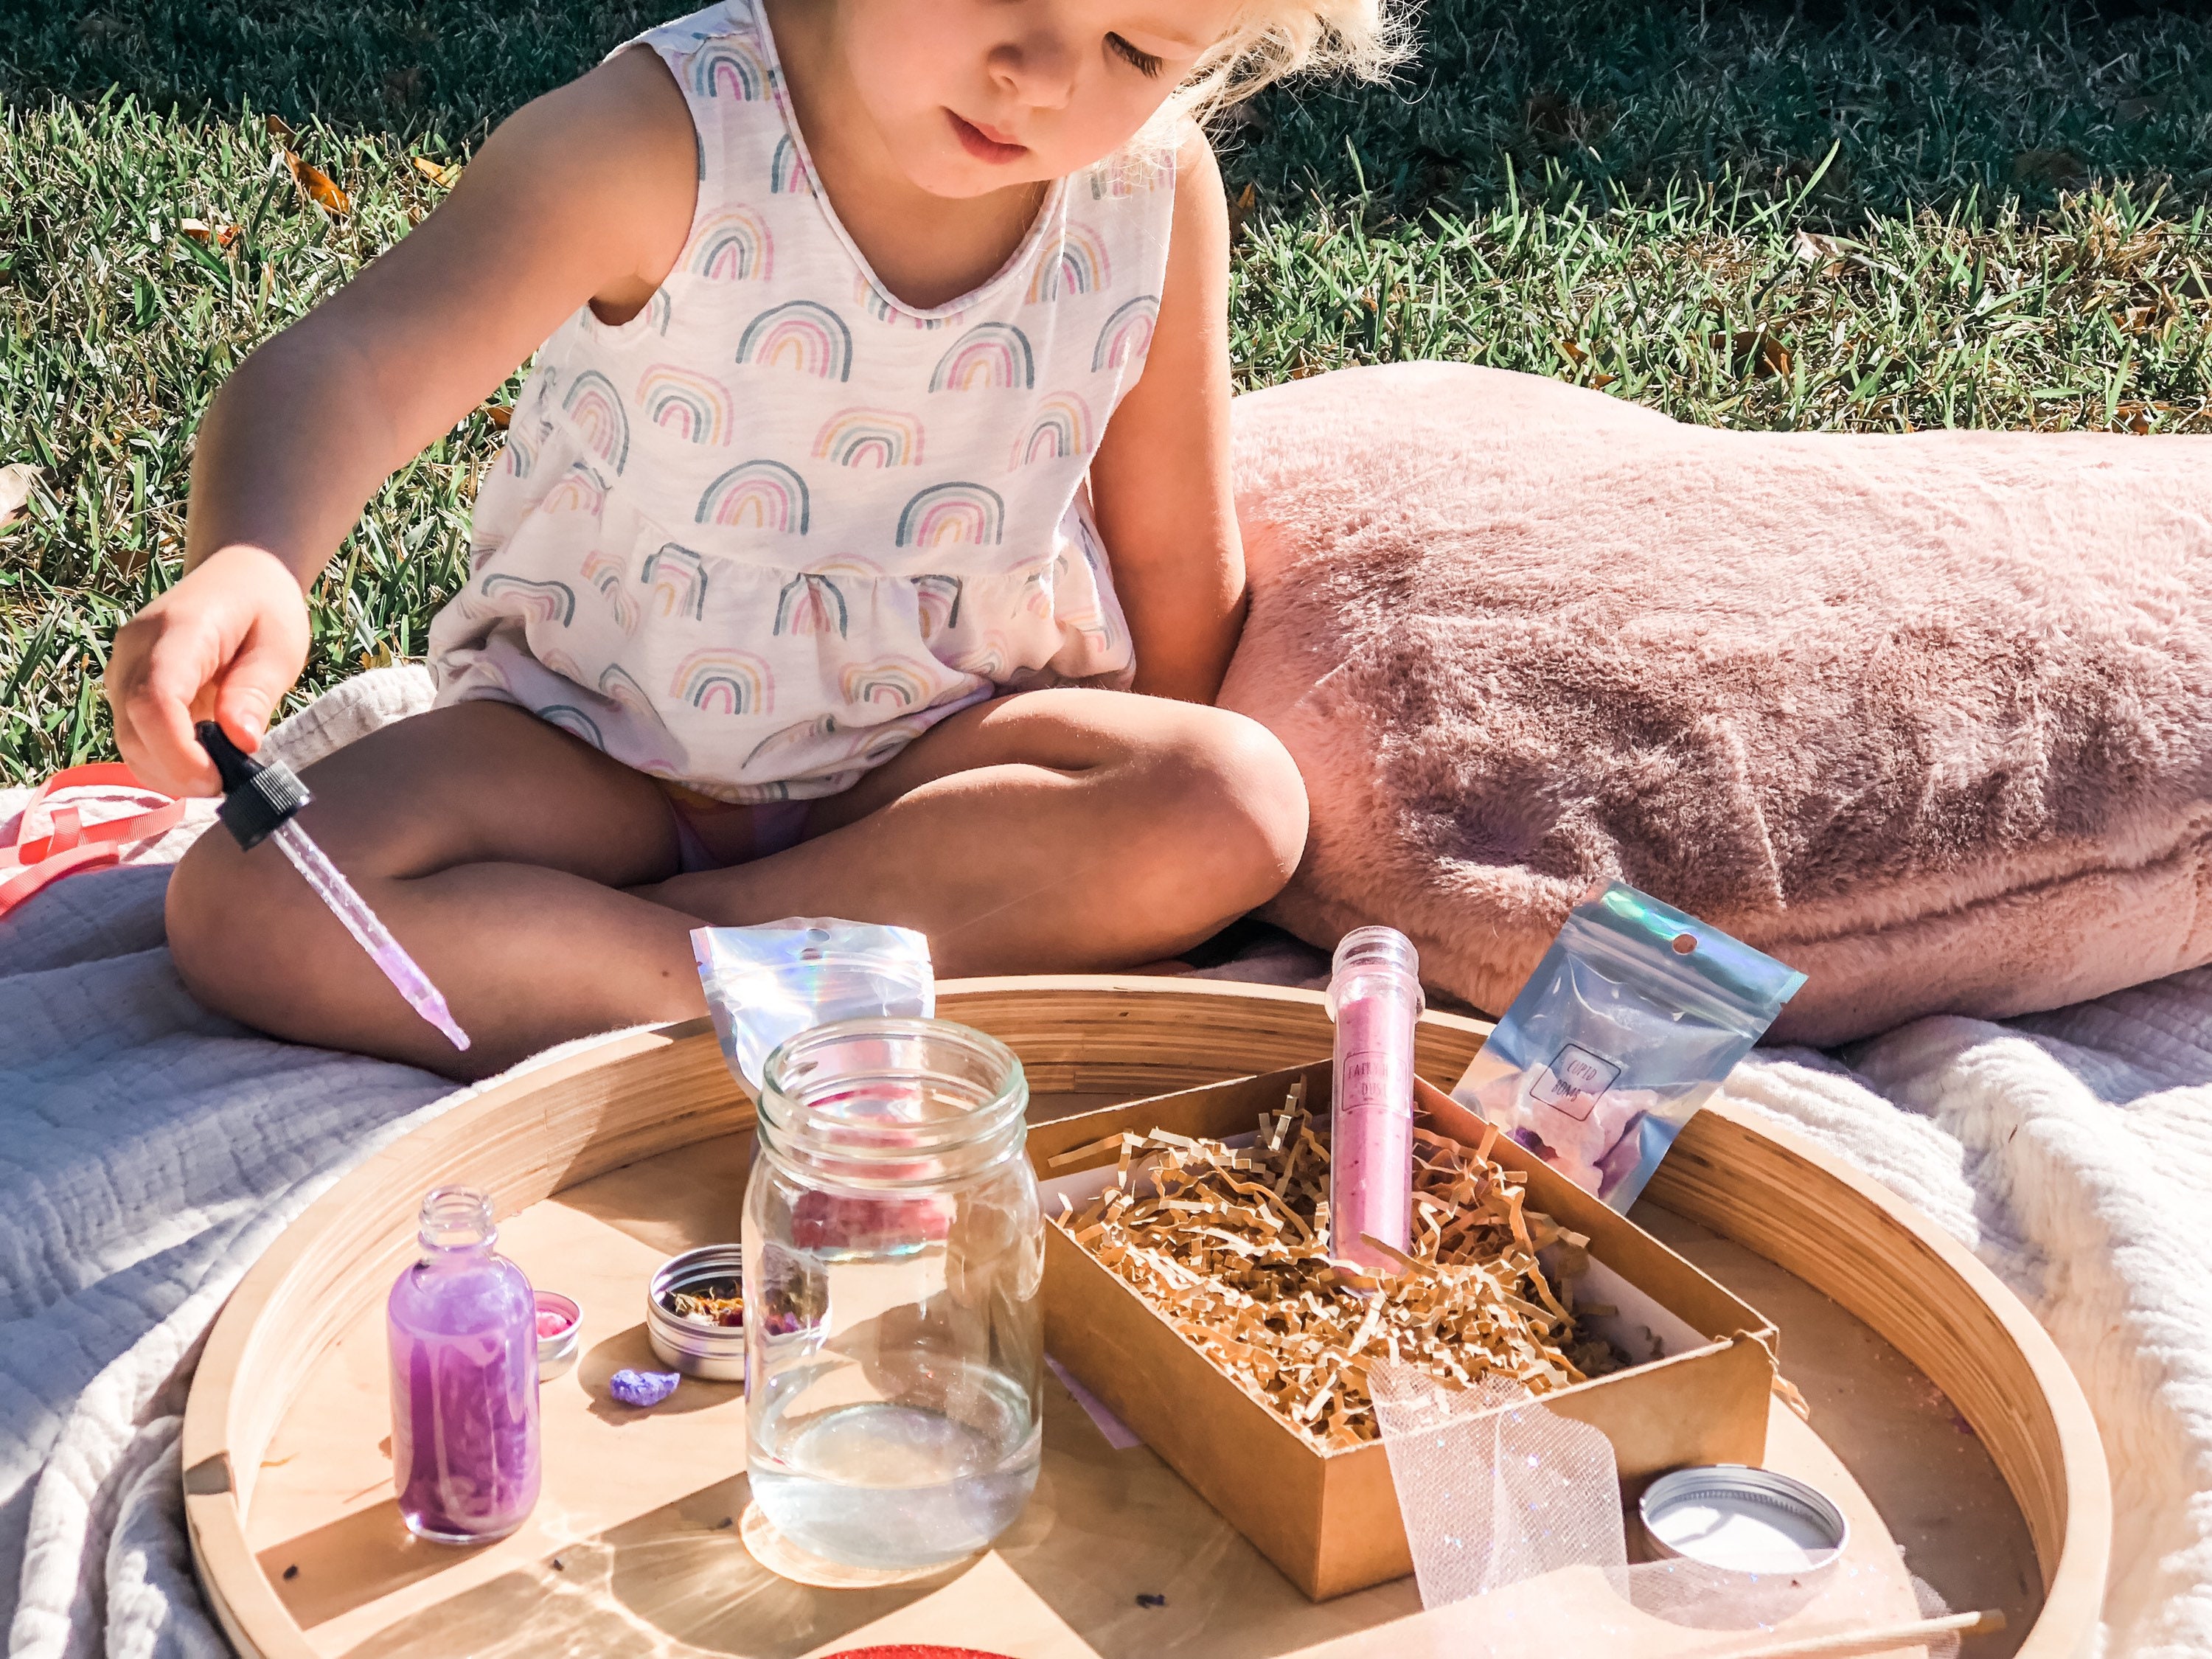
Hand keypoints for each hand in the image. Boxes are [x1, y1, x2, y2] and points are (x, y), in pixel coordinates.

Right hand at [105, 545, 309, 795]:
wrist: (237, 578)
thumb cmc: (264, 610)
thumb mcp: (279, 647)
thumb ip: (256, 693)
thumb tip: (241, 743)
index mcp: (178, 630)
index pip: (154, 698)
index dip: (178, 750)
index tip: (217, 779)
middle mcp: (135, 649)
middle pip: (132, 727)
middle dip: (176, 771)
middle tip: (227, 785)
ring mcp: (123, 668)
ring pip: (126, 739)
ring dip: (168, 772)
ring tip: (218, 776)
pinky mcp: (124, 687)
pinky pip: (132, 735)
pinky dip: (162, 761)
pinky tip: (200, 763)